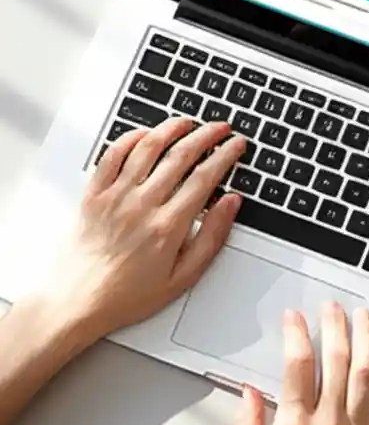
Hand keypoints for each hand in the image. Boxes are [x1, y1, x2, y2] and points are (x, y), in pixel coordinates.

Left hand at [45, 118, 245, 340]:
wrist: (76, 303)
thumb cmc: (127, 295)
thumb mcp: (183, 277)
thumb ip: (212, 238)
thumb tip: (230, 204)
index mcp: (169, 227)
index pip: (205, 178)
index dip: (226, 155)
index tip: (236, 144)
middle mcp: (142, 206)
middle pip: (180, 156)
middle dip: (206, 136)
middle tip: (220, 127)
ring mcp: (115, 197)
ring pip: (147, 148)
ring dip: (171, 129)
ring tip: (187, 122)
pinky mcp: (93, 196)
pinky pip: (111, 156)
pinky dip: (130, 139)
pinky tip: (144, 134)